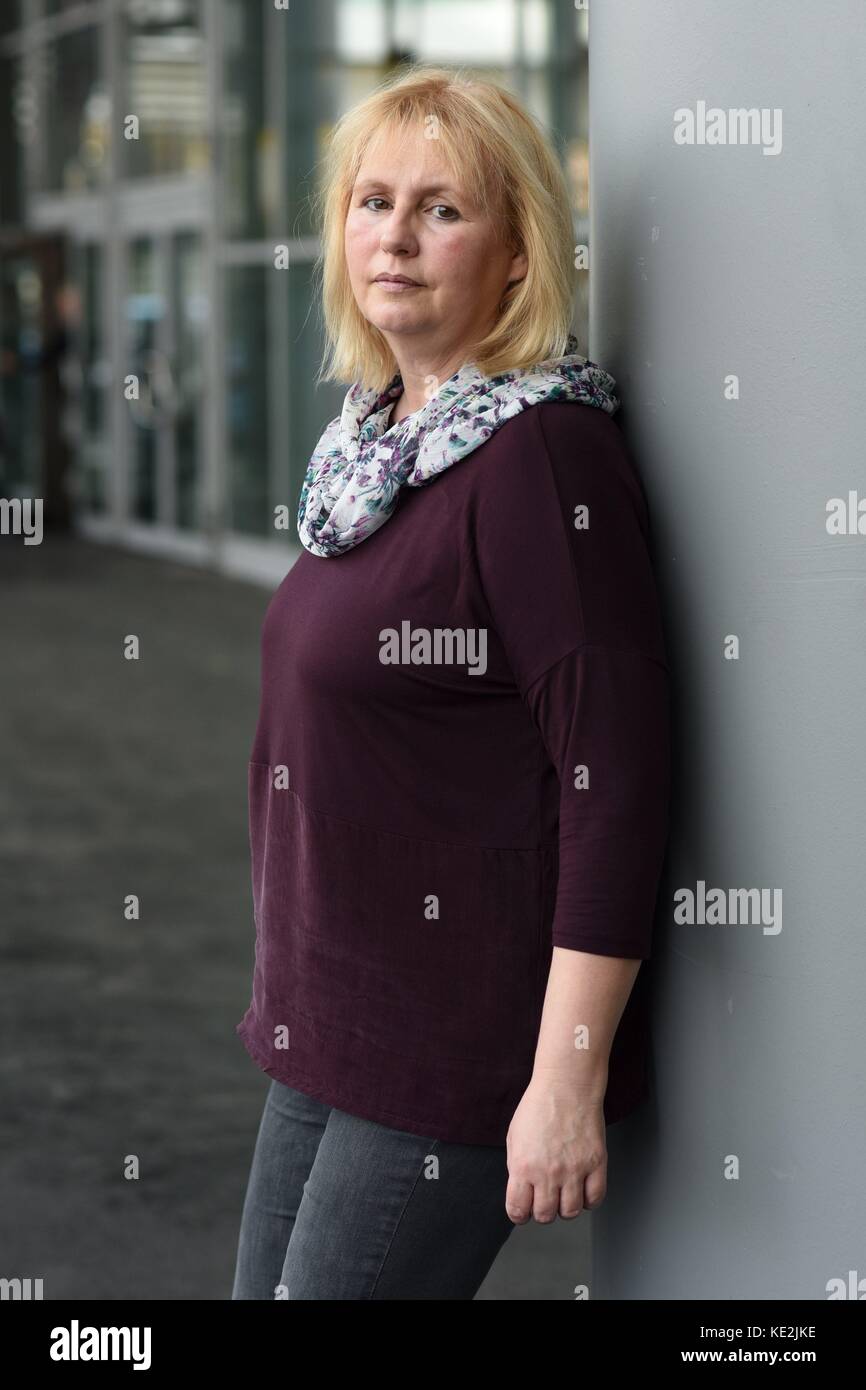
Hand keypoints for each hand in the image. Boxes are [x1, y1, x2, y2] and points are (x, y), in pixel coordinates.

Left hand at [504, 1073, 606, 1222]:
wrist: (566, 1086)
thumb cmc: (539, 1106)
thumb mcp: (514, 1137)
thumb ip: (516, 1168)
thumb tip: (522, 1191)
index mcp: (523, 1166)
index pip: (518, 1210)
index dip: (519, 1214)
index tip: (523, 1211)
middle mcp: (548, 1172)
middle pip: (545, 1216)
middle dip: (542, 1212)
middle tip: (544, 1200)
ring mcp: (574, 1169)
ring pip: (570, 1212)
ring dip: (565, 1208)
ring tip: (564, 1194)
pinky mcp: (596, 1163)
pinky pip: (595, 1198)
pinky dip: (588, 1200)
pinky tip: (582, 1190)